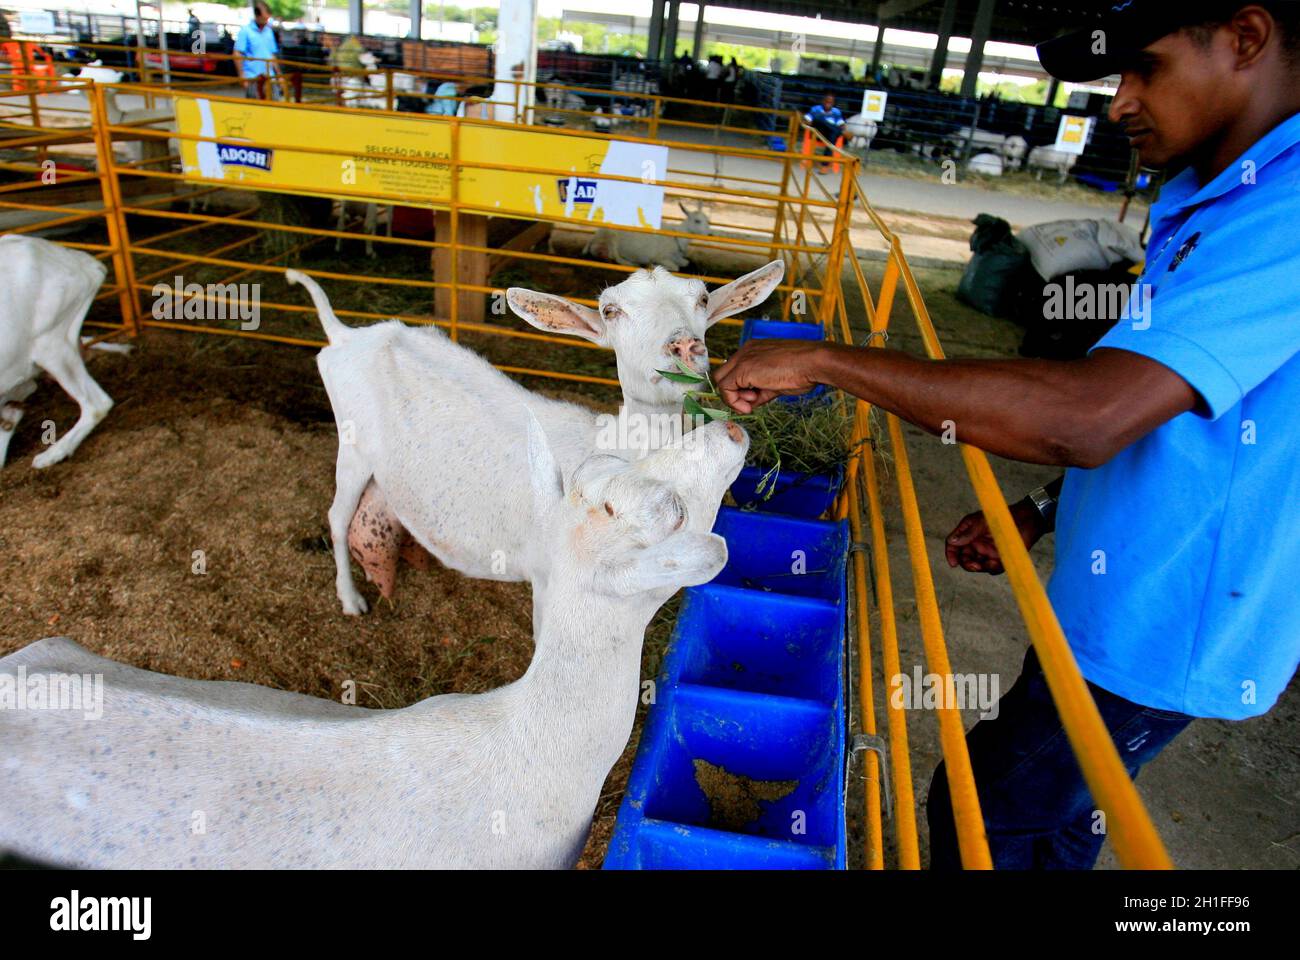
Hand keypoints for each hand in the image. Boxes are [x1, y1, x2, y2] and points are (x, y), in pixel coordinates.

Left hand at [713, 340, 829, 413]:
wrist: (814, 362)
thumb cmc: (803, 370)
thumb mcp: (777, 382)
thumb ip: (761, 391)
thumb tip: (751, 403)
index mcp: (754, 350)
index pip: (735, 370)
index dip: (740, 388)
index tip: (753, 399)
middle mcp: (746, 351)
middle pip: (723, 374)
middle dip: (733, 393)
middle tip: (749, 403)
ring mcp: (743, 358)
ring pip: (721, 381)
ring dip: (734, 398)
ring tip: (753, 403)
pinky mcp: (743, 369)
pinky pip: (725, 388)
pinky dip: (733, 401)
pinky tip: (749, 406)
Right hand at [945, 499, 1045, 575]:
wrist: (1025, 519)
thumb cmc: (1001, 516)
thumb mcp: (981, 522)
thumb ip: (967, 533)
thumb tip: (952, 541)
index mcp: (968, 533)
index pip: (954, 545)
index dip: (951, 554)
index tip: (953, 563)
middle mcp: (976, 543)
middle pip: (964, 558)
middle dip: (967, 564)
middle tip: (973, 566)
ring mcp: (987, 551)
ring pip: (977, 565)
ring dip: (980, 568)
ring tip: (987, 564)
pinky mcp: (999, 558)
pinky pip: (992, 568)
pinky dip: (992, 568)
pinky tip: (995, 564)